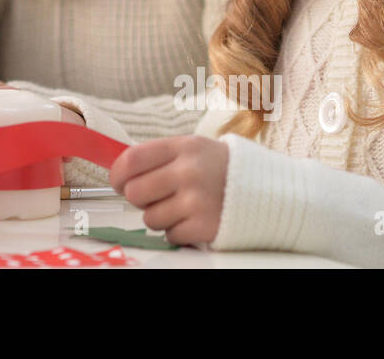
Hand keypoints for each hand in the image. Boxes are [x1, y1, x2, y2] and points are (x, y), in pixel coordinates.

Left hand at [108, 135, 228, 246]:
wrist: (267, 189)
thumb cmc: (219, 168)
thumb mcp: (192, 148)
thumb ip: (158, 156)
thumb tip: (119, 172)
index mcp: (183, 147)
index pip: (132, 159)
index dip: (117, 174)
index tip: (118, 183)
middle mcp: (189, 172)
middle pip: (134, 192)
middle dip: (138, 198)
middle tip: (153, 196)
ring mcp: (198, 201)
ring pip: (149, 218)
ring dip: (159, 216)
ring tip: (179, 206)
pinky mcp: (205, 227)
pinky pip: (169, 236)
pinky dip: (177, 231)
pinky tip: (192, 218)